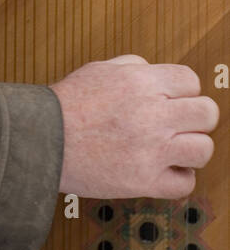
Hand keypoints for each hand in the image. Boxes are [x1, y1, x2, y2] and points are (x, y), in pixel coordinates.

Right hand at [49, 55, 219, 197]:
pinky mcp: (145, 181)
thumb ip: (133, 66)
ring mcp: (152, 149)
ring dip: (191, 149)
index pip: (191, 81)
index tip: (175, 100)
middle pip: (207, 113)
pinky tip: (163, 170)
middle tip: (180, 123)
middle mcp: (152, 114)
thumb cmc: (66, 105)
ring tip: (173, 149)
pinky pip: (186, 183)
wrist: (42, 140)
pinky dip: (178, 178)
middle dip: (196, 117)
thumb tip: (155, 73)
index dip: (184, 90)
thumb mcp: (99, 69)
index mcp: (141, 82)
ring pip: (203, 149)